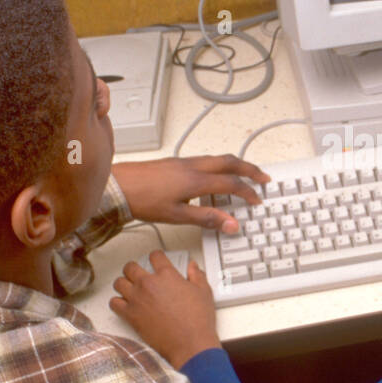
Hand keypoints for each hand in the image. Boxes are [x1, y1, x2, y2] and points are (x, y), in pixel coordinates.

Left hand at [110, 252, 220, 368]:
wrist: (190, 344)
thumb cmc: (197, 320)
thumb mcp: (204, 293)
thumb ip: (197, 276)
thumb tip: (193, 267)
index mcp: (167, 275)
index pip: (155, 256)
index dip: (156, 257)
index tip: (156, 260)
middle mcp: (149, 284)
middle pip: (130, 267)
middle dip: (134, 268)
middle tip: (138, 274)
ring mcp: (137, 299)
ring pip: (119, 283)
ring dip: (123, 284)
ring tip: (129, 288)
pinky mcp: (130, 315)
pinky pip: (114, 303)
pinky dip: (117, 303)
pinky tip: (125, 304)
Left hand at [112, 155, 268, 233]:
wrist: (119, 185)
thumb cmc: (143, 200)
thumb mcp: (177, 215)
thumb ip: (207, 218)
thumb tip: (231, 224)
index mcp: (197, 180)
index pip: (232, 183)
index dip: (248, 192)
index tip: (257, 200)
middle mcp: (193, 166)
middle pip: (230, 162)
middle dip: (250, 169)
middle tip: (263, 177)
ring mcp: (184, 162)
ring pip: (218, 158)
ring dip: (235, 165)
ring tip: (244, 174)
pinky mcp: (175, 162)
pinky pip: (205, 160)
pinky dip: (219, 165)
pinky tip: (215, 176)